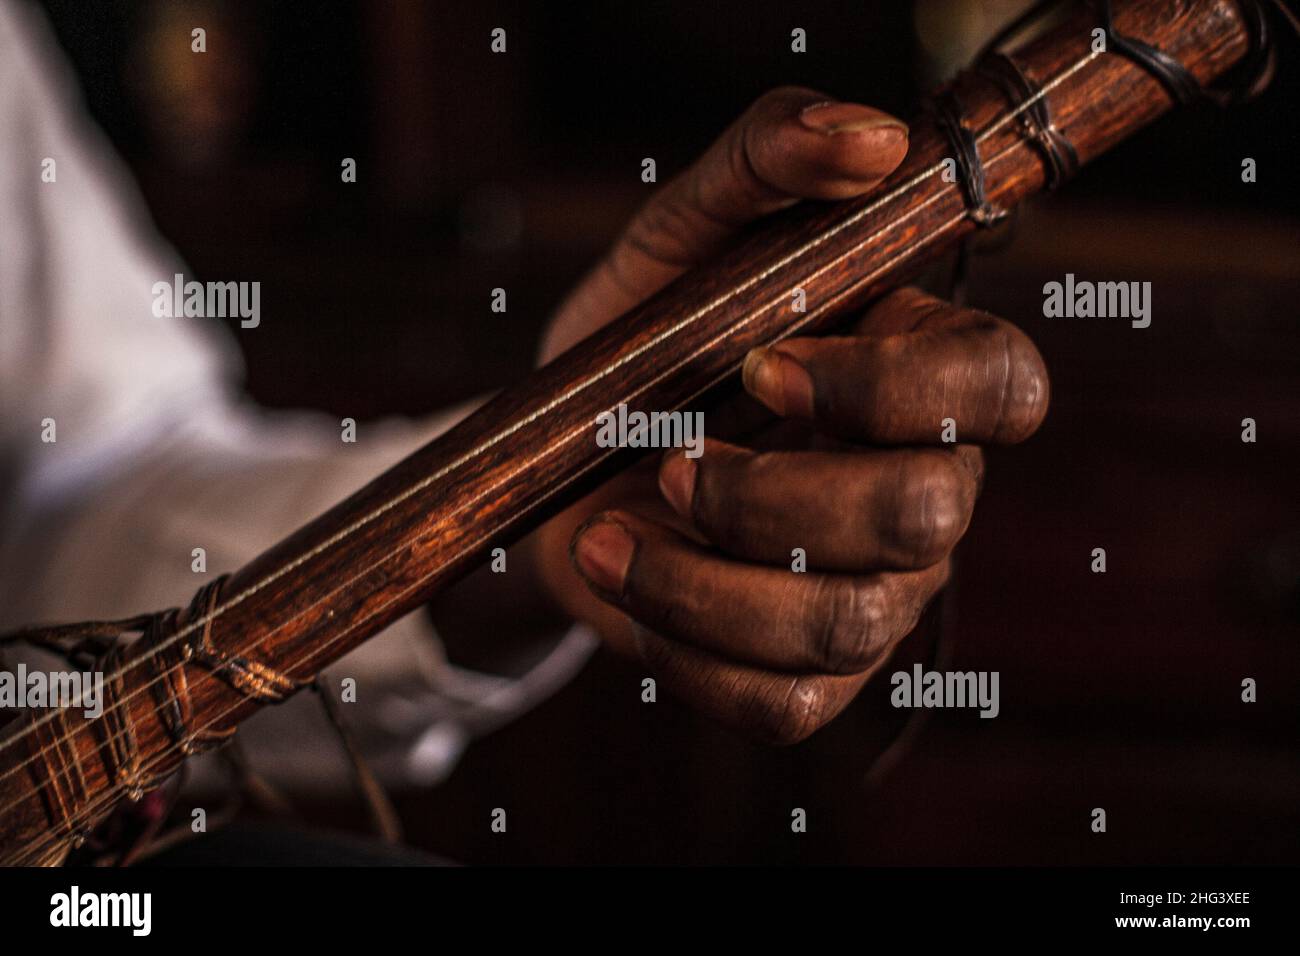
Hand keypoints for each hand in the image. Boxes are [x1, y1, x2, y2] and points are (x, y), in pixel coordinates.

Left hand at [531, 88, 1048, 742]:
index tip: (766, 364)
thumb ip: (766, 160)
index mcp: (913, 377)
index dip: (898, 389)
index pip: (1003, 387)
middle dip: (772, 496)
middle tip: (668, 462)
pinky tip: (629, 584)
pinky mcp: (808, 674)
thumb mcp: (682, 237)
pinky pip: (782, 704)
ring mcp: (872, 591)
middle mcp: (919, 489)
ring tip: (612, 534)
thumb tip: (869, 139)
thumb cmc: (645, 346)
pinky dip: (686, 648)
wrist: (568, 464)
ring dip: (704, 581)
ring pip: (842, 622)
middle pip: (924, 517)